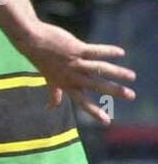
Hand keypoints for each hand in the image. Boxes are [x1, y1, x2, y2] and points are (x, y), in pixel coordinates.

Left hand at [21, 21, 135, 124]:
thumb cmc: (41, 59)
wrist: (30, 41)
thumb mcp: (49, 79)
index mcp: (66, 84)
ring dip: (117, 72)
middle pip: (96, 85)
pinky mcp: (76, 49)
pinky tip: (121, 53)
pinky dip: (109, 51)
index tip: (107, 122)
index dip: (94, 112)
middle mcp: (71, 76)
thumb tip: (51, 108)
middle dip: (114, 91)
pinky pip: (96, 51)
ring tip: (132, 76)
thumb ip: (54, 93)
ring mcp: (74, 62)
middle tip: (131, 96)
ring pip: (99, 69)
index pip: (82, 102)